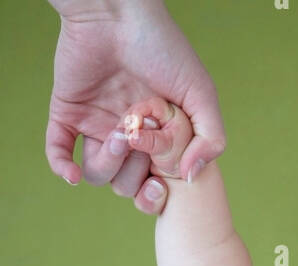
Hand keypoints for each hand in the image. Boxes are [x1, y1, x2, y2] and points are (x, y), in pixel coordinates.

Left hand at [45, 0, 225, 212]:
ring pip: (98, 173)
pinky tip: (71, 174)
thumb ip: (212, 138)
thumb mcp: (201, 93)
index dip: (159, 189)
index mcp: (159, 134)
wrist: (118, 11)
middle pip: (127, 184)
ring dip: (107, 164)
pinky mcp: (68, 111)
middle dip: (133, 173)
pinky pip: (59, 151)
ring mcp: (97, 123)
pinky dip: (62, 168)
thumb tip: (192, 177)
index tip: (162, 176)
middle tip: (137, 140)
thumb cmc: (163, 46)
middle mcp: (128, 133)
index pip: (158, 181)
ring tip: (116, 135)